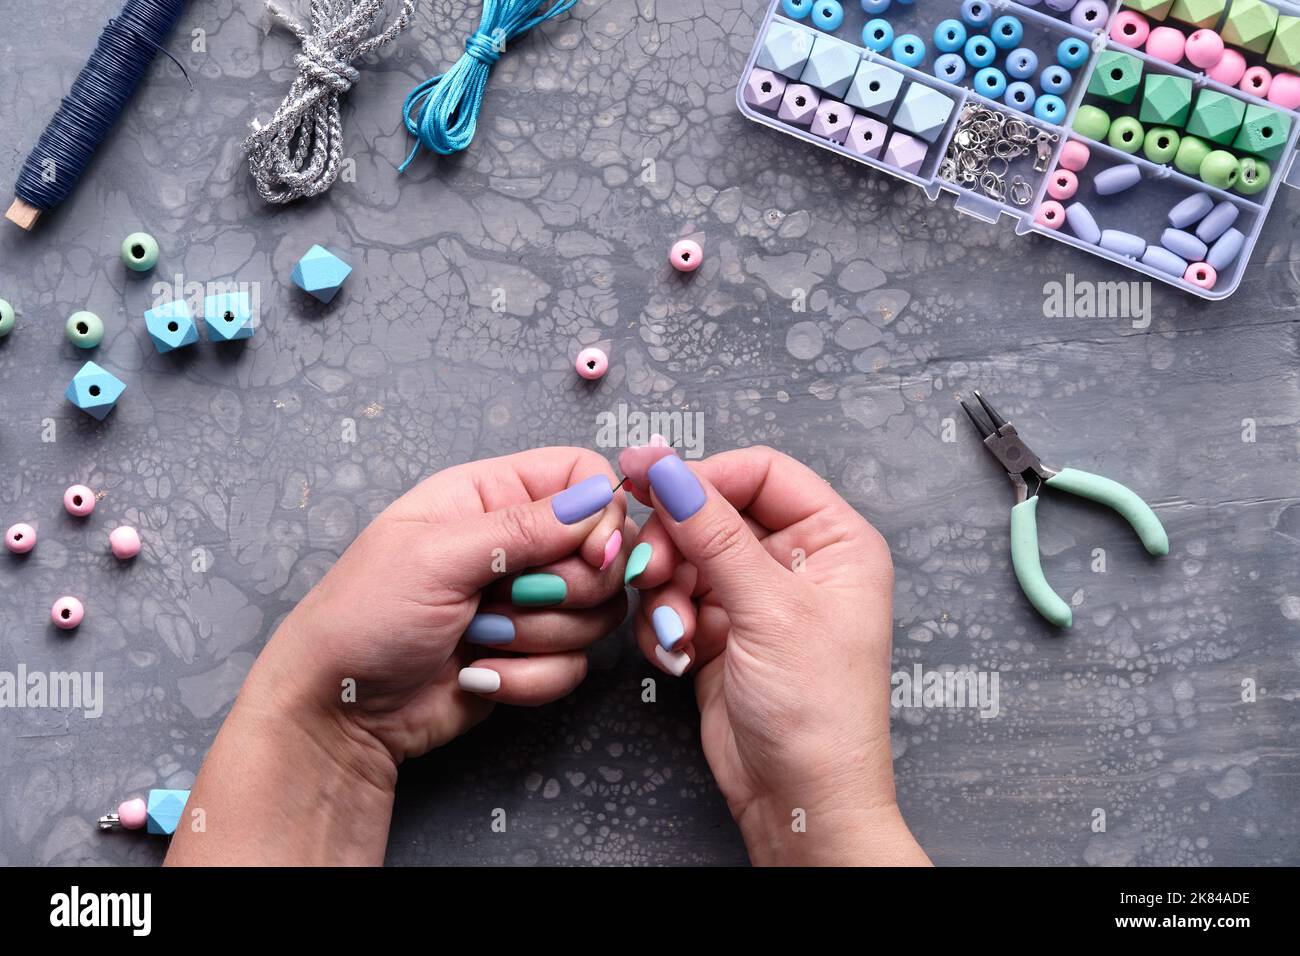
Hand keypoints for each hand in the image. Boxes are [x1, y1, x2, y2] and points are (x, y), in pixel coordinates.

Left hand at [167, 447, 631, 864]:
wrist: (339, 711)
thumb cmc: (365, 615)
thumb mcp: (437, 555)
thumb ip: (523, 527)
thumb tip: (599, 500)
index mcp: (489, 496)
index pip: (582, 475)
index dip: (599, 514)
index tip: (588, 553)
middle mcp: (518, 543)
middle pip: (605, 551)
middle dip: (565, 589)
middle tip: (507, 600)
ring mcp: (529, 602)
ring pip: (596, 612)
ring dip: (539, 636)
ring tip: (479, 637)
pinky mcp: (532, 655)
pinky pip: (575, 665)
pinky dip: (530, 677)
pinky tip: (479, 676)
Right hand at [621, 445, 928, 865]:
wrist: (798, 800)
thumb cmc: (819, 713)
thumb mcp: (768, 609)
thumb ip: (712, 532)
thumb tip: (668, 469)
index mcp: (834, 541)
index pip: (760, 473)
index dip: (702, 475)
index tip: (644, 479)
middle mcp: (797, 563)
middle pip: (713, 513)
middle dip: (675, 542)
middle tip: (649, 568)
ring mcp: (756, 599)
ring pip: (684, 557)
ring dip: (665, 590)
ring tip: (675, 628)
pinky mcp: (721, 632)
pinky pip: (672, 601)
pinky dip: (663, 623)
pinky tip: (677, 653)